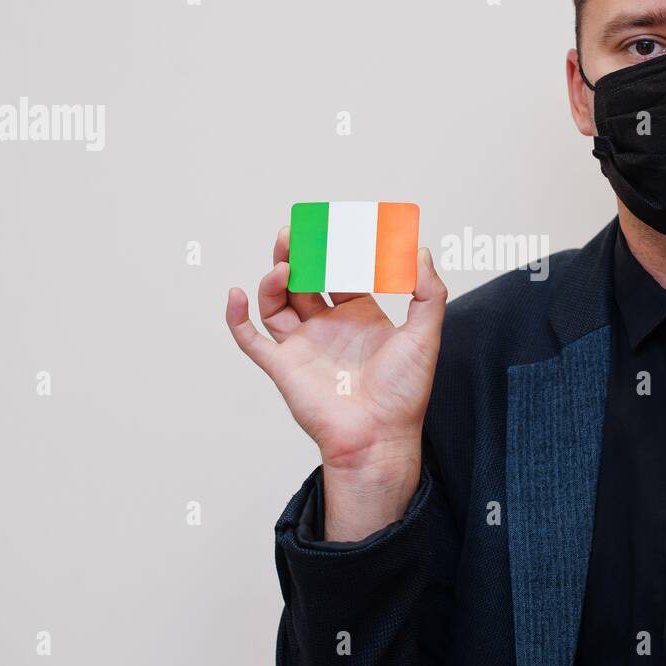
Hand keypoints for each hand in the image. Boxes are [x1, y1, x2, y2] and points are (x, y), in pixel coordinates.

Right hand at [226, 225, 447, 539]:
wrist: (379, 438)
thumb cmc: (404, 394)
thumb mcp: (425, 335)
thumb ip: (428, 291)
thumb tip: (421, 250)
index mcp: (360, 315)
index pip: (341, 271)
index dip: (336, 250)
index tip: (336, 227)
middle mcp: (328, 326)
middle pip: (304, 279)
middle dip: (297, 254)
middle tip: (296, 231)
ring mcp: (302, 345)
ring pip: (276, 301)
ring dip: (274, 279)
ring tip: (284, 267)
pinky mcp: (282, 366)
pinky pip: (250, 338)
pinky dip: (237, 316)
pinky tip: (237, 294)